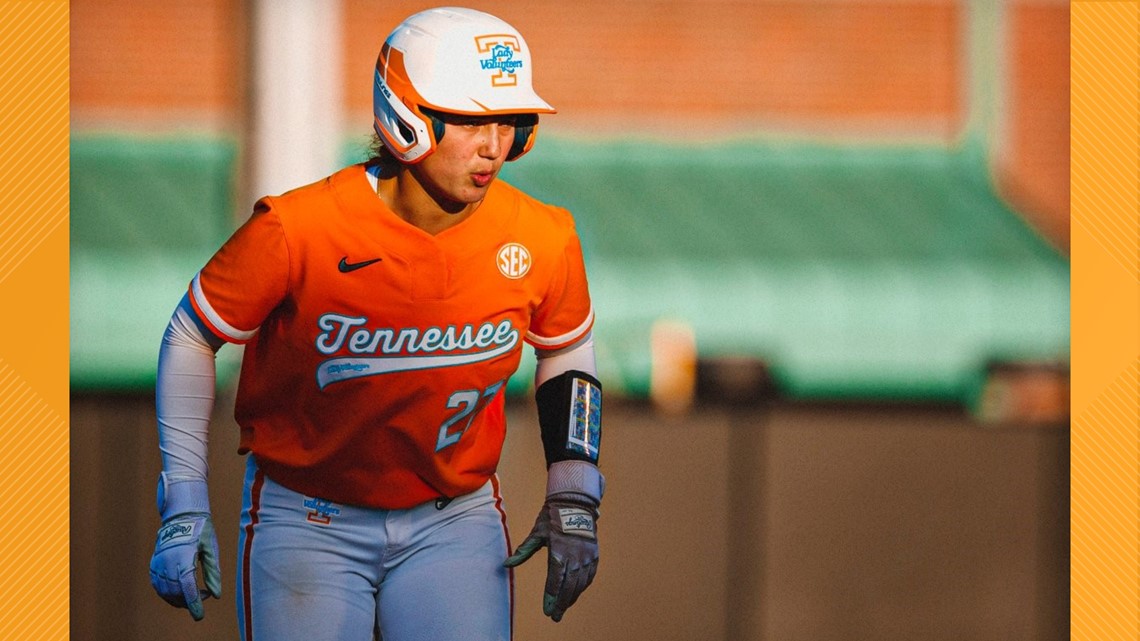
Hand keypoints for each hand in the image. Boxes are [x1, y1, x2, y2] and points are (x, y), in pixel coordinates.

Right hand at [149, 512, 221, 620]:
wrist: (181, 515)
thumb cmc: (201, 530)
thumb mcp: (211, 549)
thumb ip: (213, 572)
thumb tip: (216, 594)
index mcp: (184, 556)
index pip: (188, 586)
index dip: (193, 603)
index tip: (199, 616)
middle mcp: (167, 561)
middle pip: (176, 591)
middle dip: (189, 601)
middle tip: (203, 598)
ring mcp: (158, 563)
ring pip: (165, 591)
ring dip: (178, 599)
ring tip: (194, 595)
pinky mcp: (154, 564)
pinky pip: (158, 585)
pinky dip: (168, 593)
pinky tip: (180, 592)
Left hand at [503, 493, 598, 621]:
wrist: (575, 502)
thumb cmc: (552, 517)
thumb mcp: (537, 533)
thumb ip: (523, 551)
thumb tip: (506, 564)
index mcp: (559, 552)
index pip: (554, 581)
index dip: (551, 598)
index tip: (547, 610)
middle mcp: (575, 557)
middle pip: (568, 587)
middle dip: (562, 604)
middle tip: (555, 617)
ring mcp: (587, 556)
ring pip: (580, 584)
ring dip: (572, 598)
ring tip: (563, 608)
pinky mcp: (594, 555)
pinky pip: (589, 576)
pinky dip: (582, 587)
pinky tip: (575, 593)